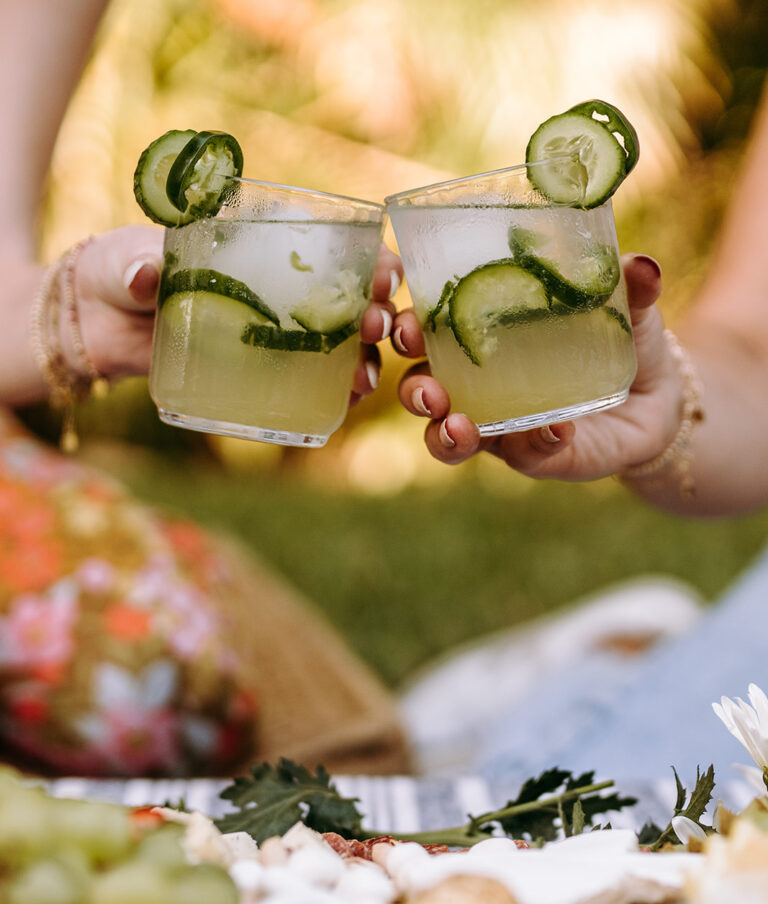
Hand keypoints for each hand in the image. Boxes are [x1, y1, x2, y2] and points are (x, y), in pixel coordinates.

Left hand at [74, 232, 403, 406]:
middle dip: (377, 313)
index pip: (336, 247)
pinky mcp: (262, 374)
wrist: (98, 324)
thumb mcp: (127, 259)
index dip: (371, 260)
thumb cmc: (121, 271)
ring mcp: (277, 336)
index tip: (381, 276)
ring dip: (364, 361)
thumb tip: (145, 275)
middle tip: (374, 326)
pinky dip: (334, 396)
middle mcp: (284, 291)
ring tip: (360, 377)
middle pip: (352, 301)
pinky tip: (344, 403)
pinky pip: (309, 386)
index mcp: (266, 247)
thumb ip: (137, 264)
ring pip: (341, 348)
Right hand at [393, 254, 683, 480]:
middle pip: (423, 392)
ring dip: (444, 435)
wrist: (658, 396)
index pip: (424, 334)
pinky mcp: (538, 454)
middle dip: (414, 392)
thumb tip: (642, 264)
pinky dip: (533, 442)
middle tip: (428, 390)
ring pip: (450, 438)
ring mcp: (502, 425)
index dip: (402, 332)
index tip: (402, 325)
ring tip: (459, 426)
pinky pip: (524, 454)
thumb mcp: (624, 306)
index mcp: (479, 338)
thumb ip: (630, 287)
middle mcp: (478, 385)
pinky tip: (555, 429)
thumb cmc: (620, 338)